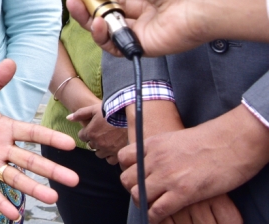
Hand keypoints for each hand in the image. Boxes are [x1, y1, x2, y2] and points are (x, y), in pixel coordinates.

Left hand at [0, 59, 79, 220]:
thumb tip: (11, 62)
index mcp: (5, 128)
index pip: (31, 133)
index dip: (50, 137)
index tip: (70, 144)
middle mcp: (2, 148)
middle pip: (30, 160)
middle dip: (51, 170)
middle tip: (74, 180)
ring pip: (15, 177)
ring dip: (33, 188)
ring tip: (53, 199)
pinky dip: (1, 201)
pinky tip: (14, 214)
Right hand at [68, 0, 215, 56]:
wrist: (197, 0)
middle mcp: (139, 11)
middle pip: (104, 13)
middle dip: (85, 7)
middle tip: (73, 0)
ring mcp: (140, 30)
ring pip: (106, 30)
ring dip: (89, 20)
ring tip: (81, 9)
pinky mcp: (142, 46)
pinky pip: (115, 46)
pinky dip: (102, 36)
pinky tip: (99, 24)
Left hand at [69, 103, 127, 163]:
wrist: (129, 115)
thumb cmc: (111, 110)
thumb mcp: (93, 109)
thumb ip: (80, 114)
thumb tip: (68, 118)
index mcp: (90, 133)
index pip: (82, 137)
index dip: (86, 132)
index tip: (92, 128)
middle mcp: (98, 143)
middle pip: (91, 146)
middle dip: (94, 140)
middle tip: (101, 134)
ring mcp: (109, 149)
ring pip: (100, 154)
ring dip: (102, 149)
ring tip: (108, 141)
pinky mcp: (119, 153)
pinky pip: (111, 160)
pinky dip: (111, 156)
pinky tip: (114, 148)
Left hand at [118, 106, 268, 220]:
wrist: (231, 143)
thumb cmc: (209, 140)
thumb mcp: (175, 139)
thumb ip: (160, 150)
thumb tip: (155, 162)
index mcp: (152, 145)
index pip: (124, 159)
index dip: (128, 170)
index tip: (137, 177)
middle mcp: (155, 160)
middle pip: (127, 179)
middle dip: (134, 188)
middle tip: (146, 194)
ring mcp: (167, 176)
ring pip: (139, 195)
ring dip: (144, 203)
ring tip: (152, 206)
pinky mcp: (183, 192)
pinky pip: (157, 210)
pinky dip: (155, 216)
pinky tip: (158, 217)